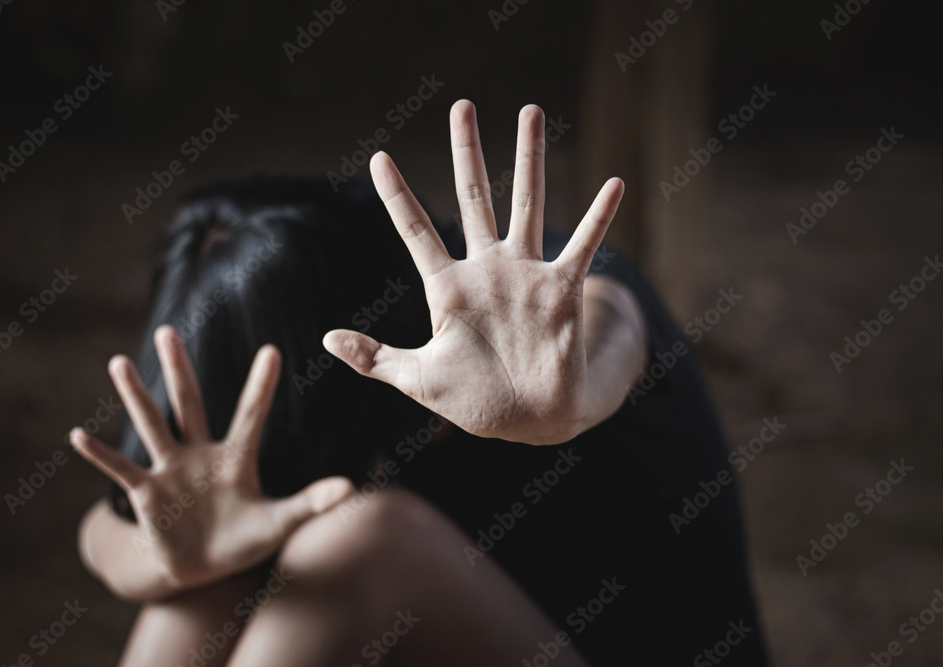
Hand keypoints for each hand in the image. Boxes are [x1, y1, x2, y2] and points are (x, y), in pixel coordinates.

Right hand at [71, 326, 352, 591]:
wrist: (204, 570)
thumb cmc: (245, 540)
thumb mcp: (280, 522)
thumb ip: (310, 504)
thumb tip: (350, 488)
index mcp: (237, 457)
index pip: (252, 414)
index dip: (261, 385)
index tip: (273, 350)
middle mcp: (200, 454)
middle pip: (189, 405)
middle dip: (179, 370)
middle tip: (166, 331)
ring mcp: (172, 471)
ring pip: (152, 426)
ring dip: (136, 397)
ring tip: (118, 363)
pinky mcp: (149, 494)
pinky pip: (122, 471)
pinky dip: (101, 456)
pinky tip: (78, 435)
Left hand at [322, 100, 624, 444]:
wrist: (528, 420)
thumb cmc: (472, 402)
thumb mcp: (416, 379)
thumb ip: (374, 358)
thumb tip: (328, 338)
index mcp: (447, 288)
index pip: (415, 230)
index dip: (397, 195)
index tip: (378, 159)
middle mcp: (486, 270)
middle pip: (473, 197)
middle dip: (466, 153)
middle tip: (461, 107)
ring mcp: (524, 275)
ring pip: (526, 204)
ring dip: (529, 158)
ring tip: (530, 110)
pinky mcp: (561, 289)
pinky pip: (583, 245)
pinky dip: (599, 217)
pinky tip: (614, 184)